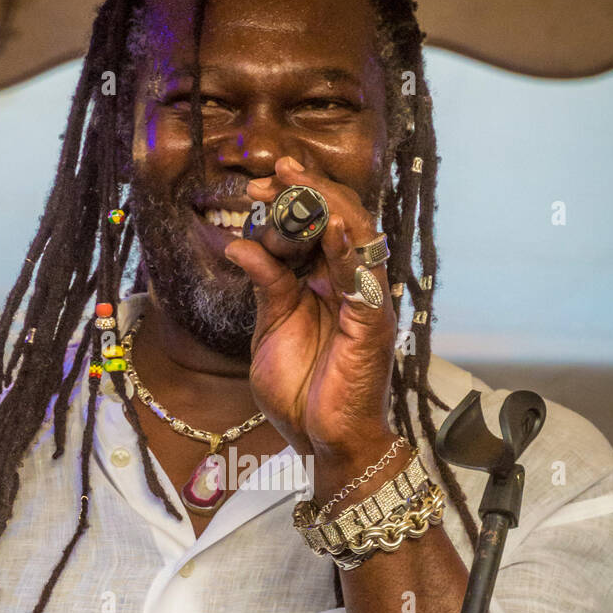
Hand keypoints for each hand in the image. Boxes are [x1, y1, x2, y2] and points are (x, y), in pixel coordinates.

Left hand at [224, 155, 397, 460]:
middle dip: (305, 189)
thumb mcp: (270, 329)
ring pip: (356, 233)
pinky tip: (329, 222)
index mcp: (326, 283)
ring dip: (324, 202)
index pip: (316, 226)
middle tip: (271, 171)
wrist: (321, 442)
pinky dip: (348, 246)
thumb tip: (240, 244)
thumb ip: (265, 286)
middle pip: (338, 218)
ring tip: (293, 179)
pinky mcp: (373, 322)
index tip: (257, 183)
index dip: (291, 199)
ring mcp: (364, 300)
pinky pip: (364, 275)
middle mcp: (349, 284)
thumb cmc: (300, 391)